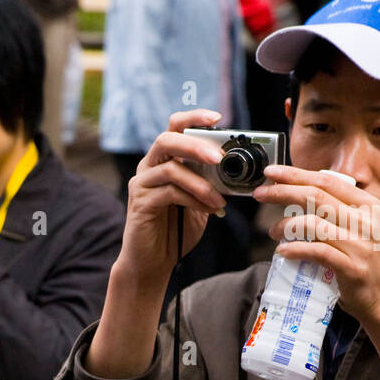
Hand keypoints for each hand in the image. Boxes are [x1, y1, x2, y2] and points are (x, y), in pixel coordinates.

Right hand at [118, 109, 227, 288]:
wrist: (154, 261)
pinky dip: (194, 199)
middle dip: (195, 145)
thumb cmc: (176, 230)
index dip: (194, 118)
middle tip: (219, 158)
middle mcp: (149, 167)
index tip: (218, 118)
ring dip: (200, 182)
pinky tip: (209, 210)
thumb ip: (211, 182)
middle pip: (167, 139)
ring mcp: (142, 184)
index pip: (174, 127)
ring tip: (220, 198)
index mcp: (164, 160)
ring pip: (169, 167)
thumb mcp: (200, 200)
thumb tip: (239, 170)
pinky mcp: (140, 203)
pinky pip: (170, 192)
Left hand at [254, 166, 379, 326]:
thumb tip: (297, 195)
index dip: (296, 174)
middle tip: (260, 194)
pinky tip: (282, 251)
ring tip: (273, 232)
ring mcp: (361, 244)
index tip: (271, 172)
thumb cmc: (365, 262)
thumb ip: (336, 212)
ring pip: (314, 223)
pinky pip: (317, 252)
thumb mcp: (358, 228)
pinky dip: (295, 249)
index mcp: (367, 205)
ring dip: (285, 225)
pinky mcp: (352, 267)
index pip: (327, 181)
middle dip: (283, 192)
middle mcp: (366, 220)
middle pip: (316, 196)